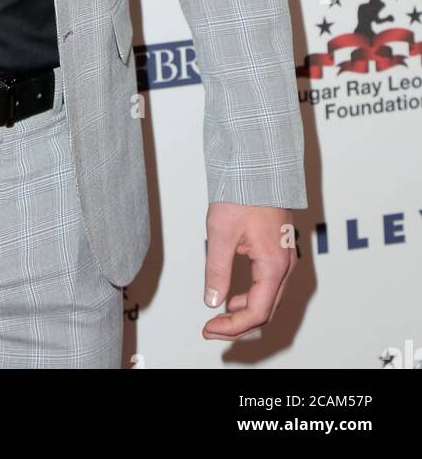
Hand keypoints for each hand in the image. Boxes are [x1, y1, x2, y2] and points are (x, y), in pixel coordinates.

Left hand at [202, 202, 296, 339]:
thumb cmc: (242, 193)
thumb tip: (212, 301)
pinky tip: (232, 295)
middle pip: (265, 310)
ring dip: (245, 311)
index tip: (209, 328)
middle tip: (210, 327)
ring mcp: (285, 258)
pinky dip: (251, 296)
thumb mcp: (221, 233)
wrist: (258, 167)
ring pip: (269, 298)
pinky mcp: (280, 250)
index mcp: (274, 264)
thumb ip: (217, 270)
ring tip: (218, 314)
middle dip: (238, 324)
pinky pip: (269, 284)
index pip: (256, 312)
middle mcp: (285, 265)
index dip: (232, 326)